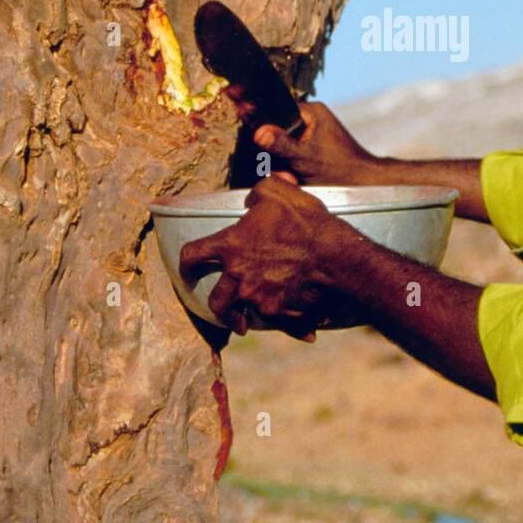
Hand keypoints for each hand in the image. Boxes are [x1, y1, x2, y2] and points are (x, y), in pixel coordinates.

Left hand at [178, 175, 346, 335]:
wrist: (334, 256)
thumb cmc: (305, 222)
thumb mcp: (278, 192)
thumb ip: (258, 191)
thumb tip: (251, 199)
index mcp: (231, 245)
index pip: (193, 255)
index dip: (187, 262)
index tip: (190, 267)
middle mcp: (238, 276)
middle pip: (215, 299)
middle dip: (217, 304)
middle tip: (224, 305)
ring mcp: (256, 298)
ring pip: (239, 317)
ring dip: (239, 321)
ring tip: (244, 324)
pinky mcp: (278, 312)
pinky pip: (277, 325)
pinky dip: (287, 327)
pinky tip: (299, 331)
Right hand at [225, 92, 376, 186]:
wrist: (364, 183)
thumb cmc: (340, 168)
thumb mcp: (306, 157)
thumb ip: (281, 145)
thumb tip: (258, 133)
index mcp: (311, 111)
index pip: (276, 109)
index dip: (262, 122)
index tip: (250, 128)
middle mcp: (311, 117)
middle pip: (277, 131)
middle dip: (276, 154)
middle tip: (285, 172)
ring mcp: (312, 132)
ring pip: (283, 145)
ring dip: (283, 164)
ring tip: (293, 178)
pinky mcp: (312, 146)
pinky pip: (291, 153)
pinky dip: (290, 167)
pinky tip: (296, 178)